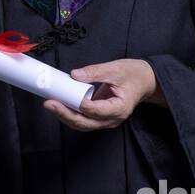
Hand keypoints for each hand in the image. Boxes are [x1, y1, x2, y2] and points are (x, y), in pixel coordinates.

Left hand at [43, 59, 162, 130]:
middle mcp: (112, 118)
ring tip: (50, 105)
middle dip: (65, 114)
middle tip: (49, 104)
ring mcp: (105, 120)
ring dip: (65, 116)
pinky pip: (83, 119)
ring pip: (82, 124)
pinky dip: (70, 114)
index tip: (67, 97)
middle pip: (85, 123)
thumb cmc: (133, 75)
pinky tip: (59, 105)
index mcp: (120, 108)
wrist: (145, 81)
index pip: (97, 110)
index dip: (82, 105)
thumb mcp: (116, 69)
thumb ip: (95, 72)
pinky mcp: (99, 117)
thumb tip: (75, 75)